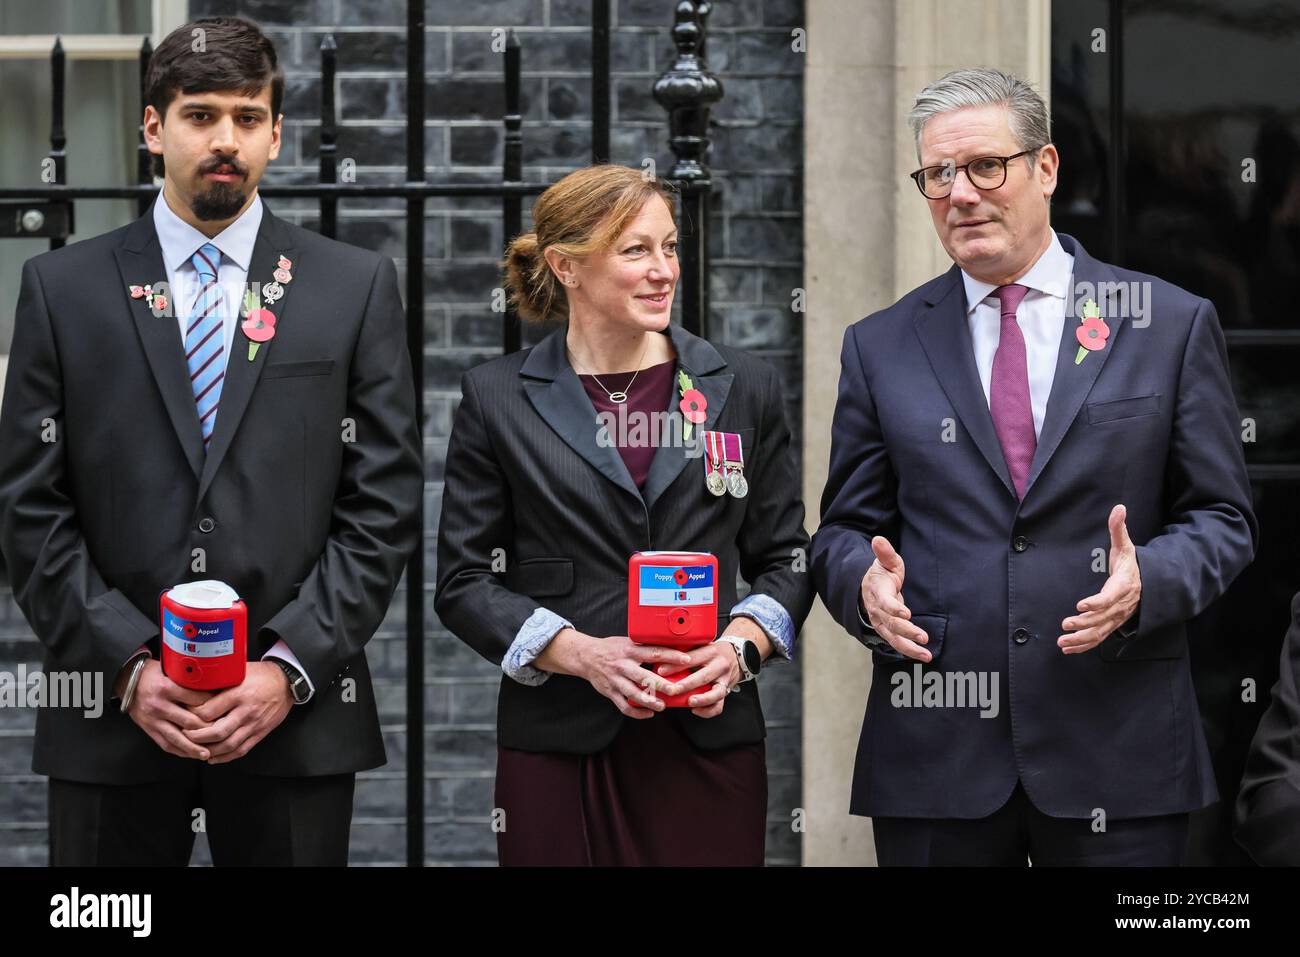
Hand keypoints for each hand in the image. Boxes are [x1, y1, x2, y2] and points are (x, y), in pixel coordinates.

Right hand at [120, 659, 216, 759]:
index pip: (196, 699)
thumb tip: (216, 685)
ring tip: (208, 754)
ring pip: (177, 737)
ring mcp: (153, 719)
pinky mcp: (149, 729)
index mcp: (167, 687)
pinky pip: (165, 743)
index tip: (226, 709)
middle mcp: (159, 705)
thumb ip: (190, 679)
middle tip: (223, 734)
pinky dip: (180, 750)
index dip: (213, 705)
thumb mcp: (171, 670)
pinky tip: (191, 754)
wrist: (128, 681)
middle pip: (189, 721)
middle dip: (207, 730)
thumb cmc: (154, 674)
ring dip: (194, 747)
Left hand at [183, 662, 293, 763]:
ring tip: (196, 748)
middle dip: (197, 737)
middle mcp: (246, 711)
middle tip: (185, 734)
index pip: (209, 711)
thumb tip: (194, 686)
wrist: (287, 682)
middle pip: (217, 732)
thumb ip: (220, 681)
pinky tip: (213, 758)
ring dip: (209, 750)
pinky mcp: (260, 732)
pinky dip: (225, 757)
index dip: (192, 716)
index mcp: (239, 693)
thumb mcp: (239, 671)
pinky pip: (241, 750)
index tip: (183, 715)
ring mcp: (254, 724)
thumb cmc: (260, 674)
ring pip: (228, 745)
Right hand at [539, 628, 692, 717]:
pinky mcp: (610, 692)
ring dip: (649, 701)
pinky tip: (649, 713)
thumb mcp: (627, 642)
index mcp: (630, 650)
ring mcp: (615, 680)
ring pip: (633, 694)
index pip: (654, 652)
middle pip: (644, 676)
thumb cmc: (611, 648)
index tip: (686, 659)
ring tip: (662, 706)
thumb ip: (645, 647)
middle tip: (676, 689)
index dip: (671, 656)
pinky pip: (624, 706)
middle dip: (661, 684)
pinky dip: (636, 712)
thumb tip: (671, 647)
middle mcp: (623, 665)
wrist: (586, 656)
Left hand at [658, 641, 741, 717]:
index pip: (692, 658)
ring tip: (689, 702)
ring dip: (702, 699)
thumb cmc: (712, 652)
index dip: (676, 665)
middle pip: (703, 676)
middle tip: (672, 690)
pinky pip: (719, 705)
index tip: (661, 671)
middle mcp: (719, 665)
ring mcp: (725, 679)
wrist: (735, 655)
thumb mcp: (701, 646)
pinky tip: (696, 710)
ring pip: (716, 692)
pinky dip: (708, 710)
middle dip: (687, 684)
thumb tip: (660, 657)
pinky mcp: (726, 691)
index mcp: (710, 652)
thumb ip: (685, 651)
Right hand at [859, 535, 929, 661]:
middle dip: (907, 631)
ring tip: (926, 655)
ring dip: (909, 648)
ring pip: (893, 638)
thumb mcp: (885, 562)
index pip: (884, 603)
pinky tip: (924, 656)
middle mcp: (877, 612)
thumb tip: (879, 539)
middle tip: (923, 637)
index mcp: (878, 593)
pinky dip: (909, 651)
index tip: (906, 614)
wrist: (868, 590)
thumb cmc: (881, 575)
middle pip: (891, 624)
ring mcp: (881, 623)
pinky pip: (897, 644)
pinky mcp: (887, 631)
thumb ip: (885, 553)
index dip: (894, 609)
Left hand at [1059, 504, 1141, 654]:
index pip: (1111, 596)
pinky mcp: (1111, 624)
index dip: (1097, 602)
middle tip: (1066, 623)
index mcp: (1124, 585)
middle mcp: (1121, 605)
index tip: (1081, 605)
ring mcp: (1117, 617)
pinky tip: (1067, 648)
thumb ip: (1119, 529)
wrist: (1148, 583)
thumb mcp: (1125, 545)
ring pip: (1100, 632)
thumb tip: (1119, 507)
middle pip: (1103, 617)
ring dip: (1081, 639)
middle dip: (1085, 622)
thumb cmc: (1131, 564)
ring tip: (1062, 641)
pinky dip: (1084, 645)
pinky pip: (1098, 638)